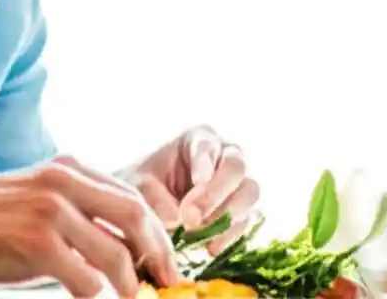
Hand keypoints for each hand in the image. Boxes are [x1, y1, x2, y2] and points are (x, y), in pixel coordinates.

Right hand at [0, 158, 181, 297]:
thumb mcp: (35, 197)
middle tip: (166, 280)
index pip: (130, 195)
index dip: (155, 230)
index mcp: (67, 168)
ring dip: (130, 283)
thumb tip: (115, 248)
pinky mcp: (37, 243)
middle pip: (135, 216)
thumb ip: (74, 212)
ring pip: (116, 252)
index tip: (164, 256)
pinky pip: (86, 278)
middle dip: (158, 252)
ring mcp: (52, 211)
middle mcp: (64, 182)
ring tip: (131, 298)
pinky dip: (97, 296)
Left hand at [119, 125, 259, 254]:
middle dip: (215, 194)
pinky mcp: (240, 210)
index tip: (196, 182)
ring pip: (248, 193)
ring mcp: (236, 183)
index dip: (205, 164)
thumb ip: (153, 197)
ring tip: (197, 235)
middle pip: (236, 167)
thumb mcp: (138, 187)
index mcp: (199, 139)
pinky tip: (210, 248)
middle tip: (190, 218)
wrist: (149, 208)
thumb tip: (175, 218)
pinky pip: (245, 220)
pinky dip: (229, 235)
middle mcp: (224, 156)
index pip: (209, 146)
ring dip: (225, 216)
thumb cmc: (143, 186)